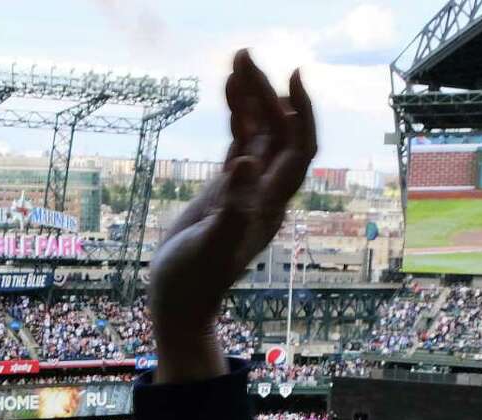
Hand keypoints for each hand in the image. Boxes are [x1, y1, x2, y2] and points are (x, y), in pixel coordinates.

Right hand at [148, 50, 315, 383]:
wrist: (179, 301)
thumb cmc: (193, 281)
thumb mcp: (211, 245)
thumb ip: (232, 205)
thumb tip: (246, 162)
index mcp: (270, 203)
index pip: (299, 148)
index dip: (302, 111)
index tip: (292, 76)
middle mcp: (265, 192)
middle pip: (279, 132)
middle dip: (267, 92)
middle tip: (244, 56)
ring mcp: (246, 189)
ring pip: (259, 134)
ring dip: (252, 98)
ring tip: (236, 61)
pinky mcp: (226, 191)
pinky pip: (240, 144)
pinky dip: (237, 117)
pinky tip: (229, 93)